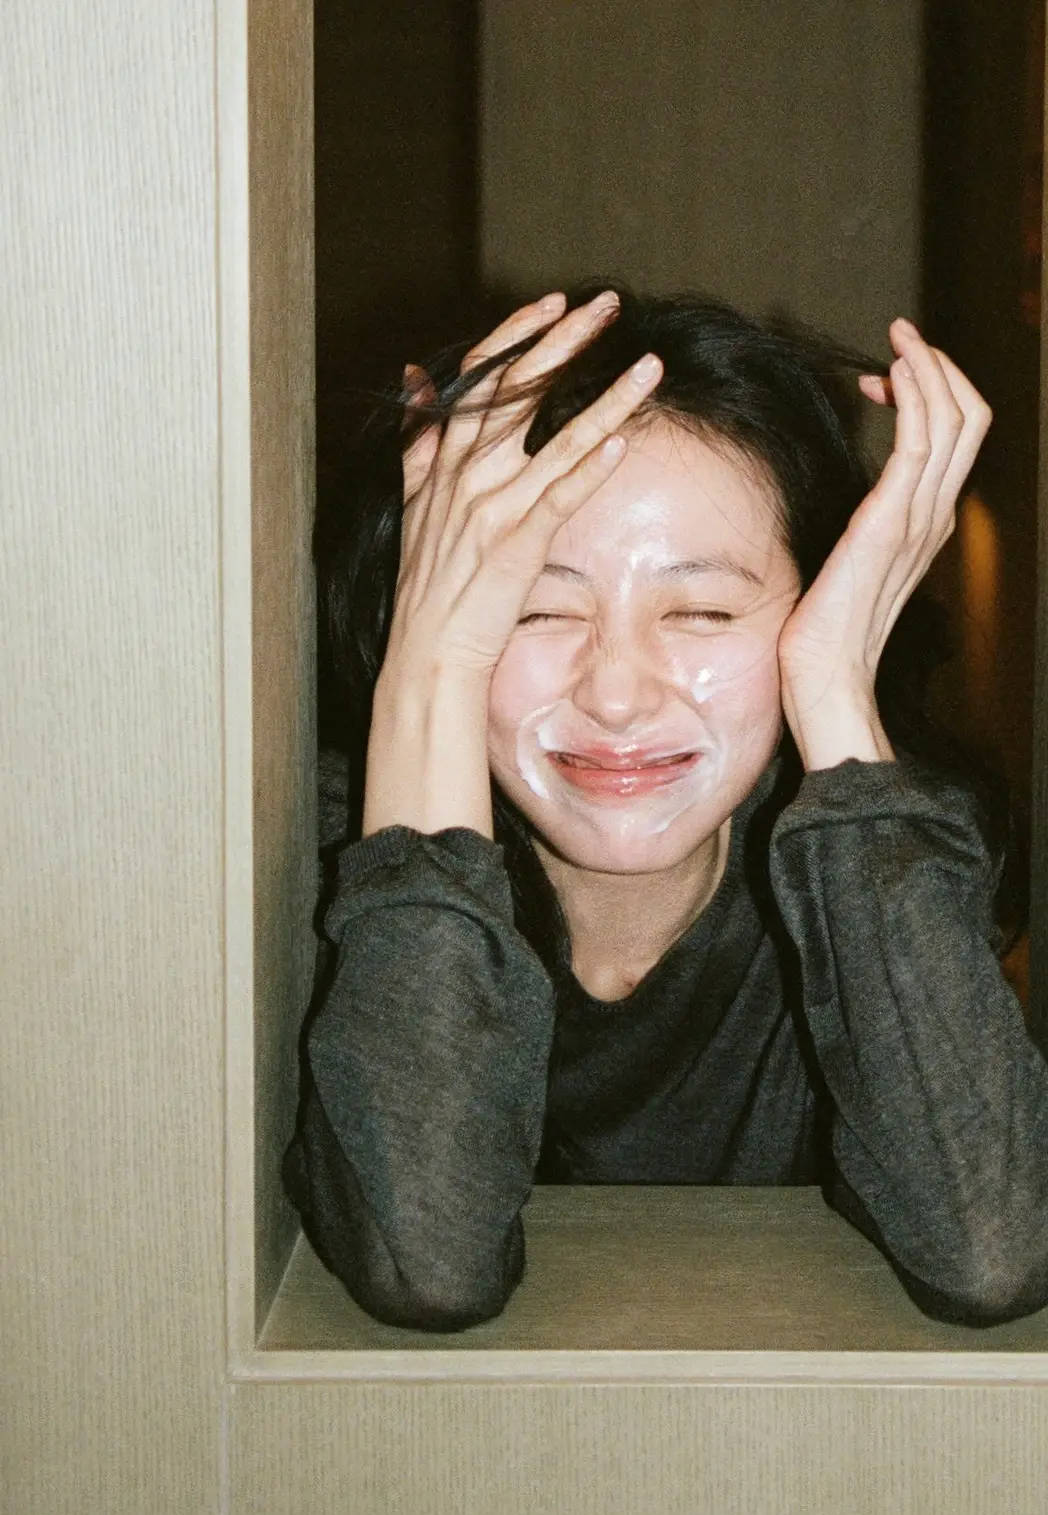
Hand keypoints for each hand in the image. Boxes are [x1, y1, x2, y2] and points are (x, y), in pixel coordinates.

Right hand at [381, 291, 664, 682]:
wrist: (426, 651)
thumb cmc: (428, 584)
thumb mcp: (414, 500)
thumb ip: (418, 436)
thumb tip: (415, 374)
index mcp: (446, 458)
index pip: (481, 376)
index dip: (518, 333)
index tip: (554, 303)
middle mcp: (468, 472)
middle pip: (520, 388)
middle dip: (566, 340)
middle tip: (608, 306)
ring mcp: (494, 506)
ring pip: (558, 437)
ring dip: (609, 397)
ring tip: (649, 365)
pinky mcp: (519, 543)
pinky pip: (560, 496)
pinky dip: (591, 467)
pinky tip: (622, 441)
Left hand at [776, 318, 991, 767]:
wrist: (825, 674)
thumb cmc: (822, 630)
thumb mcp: (848, 564)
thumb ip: (860, 529)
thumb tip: (844, 504)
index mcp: (926, 524)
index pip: (955, 439)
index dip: (931, 394)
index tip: (884, 379)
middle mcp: (934, 516)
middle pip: (969, 418)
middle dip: (939, 366)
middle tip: (901, 338)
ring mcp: (920, 518)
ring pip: (953, 419)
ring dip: (928, 366)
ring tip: (900, 337)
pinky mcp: (891, 521)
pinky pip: (919, 442)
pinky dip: (914, 396)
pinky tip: (889, 375)